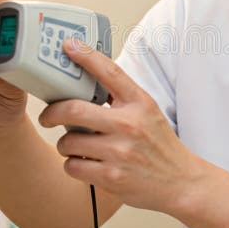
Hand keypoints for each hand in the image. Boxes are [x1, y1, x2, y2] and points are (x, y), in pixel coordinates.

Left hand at [38, 38, 202, 214]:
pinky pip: (72, 165)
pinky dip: (73, 164)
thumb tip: (87, 80)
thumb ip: (121, 97)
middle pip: (73, 109)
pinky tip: (85, 162)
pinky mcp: (111, 176)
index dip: (85, 56)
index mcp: (139, 103)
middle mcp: (129, 124)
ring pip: (67, 141)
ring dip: (65, 144)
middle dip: (51, 112)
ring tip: (77, 145)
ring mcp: (120, 152)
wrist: (181, 181)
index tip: (68, 46)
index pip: (109, 72)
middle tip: (47, 115)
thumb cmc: (160, 145)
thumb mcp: (148, 111)